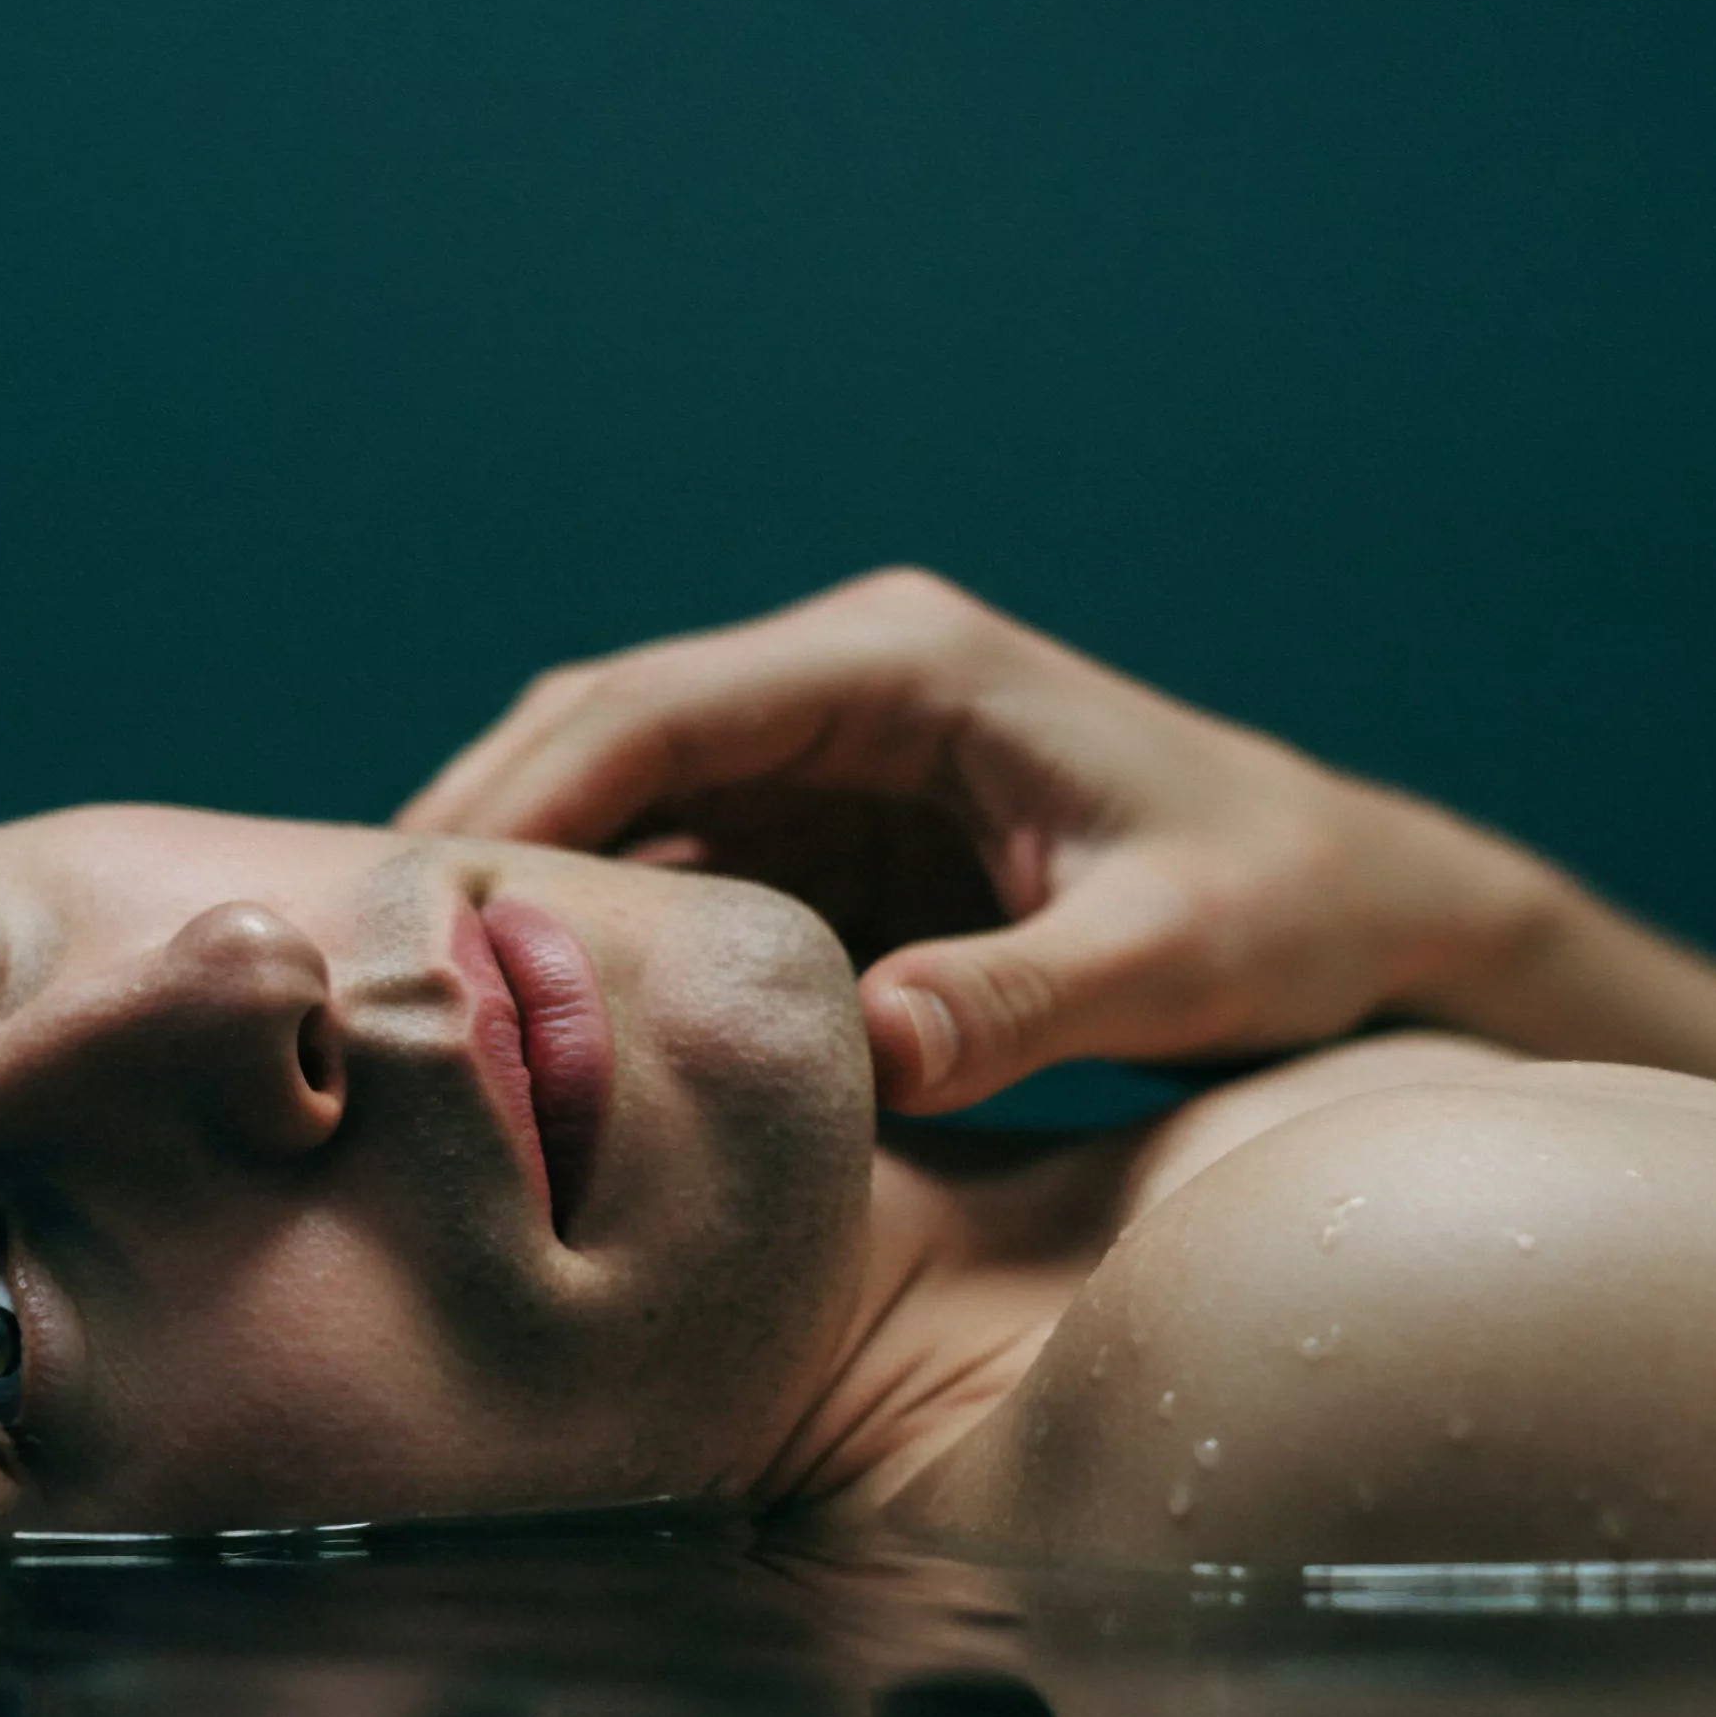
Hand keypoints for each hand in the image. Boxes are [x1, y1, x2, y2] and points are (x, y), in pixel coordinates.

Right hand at [399, 568, 1551, 1112]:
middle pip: (602, 730)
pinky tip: (527, 1019)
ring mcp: (831, 752)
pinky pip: (675, 862)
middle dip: (479, 829)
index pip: (658, 704)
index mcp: (906, 665)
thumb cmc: (1281, 909)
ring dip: (522, 883)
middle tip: (359, 947)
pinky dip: (596, 926)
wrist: (1356, 909)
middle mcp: (848, 682)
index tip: (417, 889)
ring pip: (618, 796)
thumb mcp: (1167, 958)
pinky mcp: (832, 828)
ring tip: (404, 991)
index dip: (525, 793)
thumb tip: (870, 1052)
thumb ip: (1018, 1002)